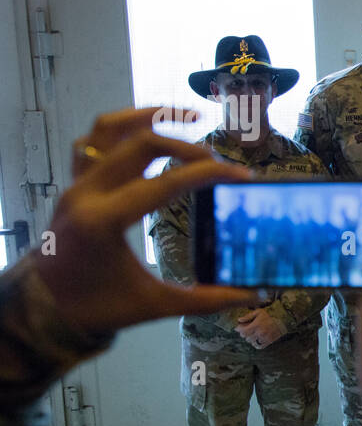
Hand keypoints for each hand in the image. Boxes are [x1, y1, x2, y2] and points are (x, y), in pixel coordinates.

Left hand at [32, 106, 259, 335]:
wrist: (46, 308)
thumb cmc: (99, 307)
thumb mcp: (155, 304)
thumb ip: (206, 299)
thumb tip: (252, 294)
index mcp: (104, 221)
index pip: (166, 183)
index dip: (209, 174)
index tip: (241, 174)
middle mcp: (86, 194)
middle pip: (141, 144)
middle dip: (186, 146)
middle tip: (216, 160)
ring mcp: (75, 184)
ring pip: (108, 129)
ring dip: (148, 117)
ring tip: (185, 117)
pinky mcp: (73, 184)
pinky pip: (92, 142)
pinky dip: (121, 130)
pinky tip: (149, 132)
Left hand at [236, 308, 285, 348]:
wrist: (282, 321)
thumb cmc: (269, 316)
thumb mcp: (259, 312)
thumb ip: (248, 316)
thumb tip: (239, 320)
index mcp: (256, 325)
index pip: (243, 332)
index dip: (239, 330)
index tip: (239, 327)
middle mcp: (259, 333)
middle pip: (246, 338)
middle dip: (244, 334)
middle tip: (246, 330)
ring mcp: (264, 338)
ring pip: (251, 342)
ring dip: (250, 339)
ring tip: (251, 334)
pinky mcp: (268, 342)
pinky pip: (258, 346)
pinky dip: (255, 344)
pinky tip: (256, 339)